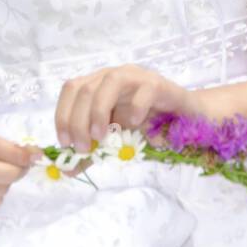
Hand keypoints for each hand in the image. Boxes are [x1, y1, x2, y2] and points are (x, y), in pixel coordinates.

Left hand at [54, 64, 203, 168]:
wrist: (183, 118)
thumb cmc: (146, 125)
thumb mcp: (114, 140)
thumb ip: (92, 152)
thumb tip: (67, 170)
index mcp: (98, 84)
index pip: (71, 89)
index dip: (63, 114)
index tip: (65, 143)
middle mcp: (113, 75)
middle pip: (85, 88)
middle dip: (78, 120)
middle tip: (83, 147)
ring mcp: (136, 76)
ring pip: (110, 81)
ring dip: (99, 110)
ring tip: (101, 136)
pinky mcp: (159, 84)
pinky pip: (145, 90)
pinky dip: (136, 107)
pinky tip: (134, 124)